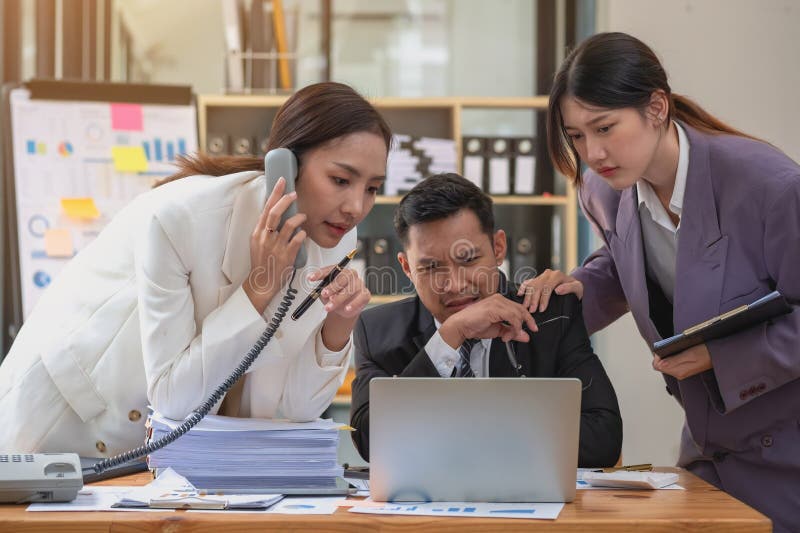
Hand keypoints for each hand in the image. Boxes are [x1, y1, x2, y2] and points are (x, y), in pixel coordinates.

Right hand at [243, 177, 306, 313]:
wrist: (262, 283)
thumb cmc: (262, 261)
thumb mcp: (258, 242)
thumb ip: (266, 228)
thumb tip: (276, 211)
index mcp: (258, 232)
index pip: (266, 208)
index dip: (275, 194)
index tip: (282, 182)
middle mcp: (266, 237)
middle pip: (275, 213)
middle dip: (286, 200)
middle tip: (294, 194)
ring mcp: (276, 246)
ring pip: (289, 225)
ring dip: (299, 218)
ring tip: (303, 217)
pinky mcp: (286, 256)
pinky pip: (297, 240)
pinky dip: (302, 235)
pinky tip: (304, 234)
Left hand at [315, 267, 370, 350]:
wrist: (344, 308)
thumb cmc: (334, 296)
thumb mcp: (324, 293)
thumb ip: (322, 290)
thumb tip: (320, 291)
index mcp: (340, 270)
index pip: (330, 269)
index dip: (320, 273)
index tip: (310, 278)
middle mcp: (351, 274)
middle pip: (342, 278)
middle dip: (332, 287)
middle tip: (323, 294)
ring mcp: (359, 284)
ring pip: (350, 289)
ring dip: (339, 299)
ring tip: (329, 307)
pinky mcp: (365, 294)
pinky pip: (361, 298)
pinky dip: (353, 304)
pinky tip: (346, 309)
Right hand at [438, 293, 538, 348]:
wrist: (461, 326)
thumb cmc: (474, 325)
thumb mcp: (497, 330)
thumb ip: (511, 331)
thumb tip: (525, 336)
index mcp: (499, 301)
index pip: (519, 308)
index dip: (528, 318)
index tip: (533, 328)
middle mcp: (499, 299)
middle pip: (521, 309)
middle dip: (526, 323)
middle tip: (525, 334)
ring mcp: (497, 302)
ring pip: (517, 314)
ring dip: (516, 329)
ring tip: (508, 337)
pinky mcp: (494, 308)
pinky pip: (512, 318)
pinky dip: (513, 328)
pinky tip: (507, 335)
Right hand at [517, 268, 583, 312]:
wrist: (574, 286)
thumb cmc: (576, 289)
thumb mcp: (578, 288)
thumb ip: (569, 288)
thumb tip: (558, 290)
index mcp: (557, 275)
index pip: (547, 287)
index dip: (543, 299)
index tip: (541, 309)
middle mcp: (548, 274)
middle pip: (537, 286)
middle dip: (534, 299)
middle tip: (532, 310)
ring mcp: (542, 276)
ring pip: (531, 285)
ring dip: (528, 297)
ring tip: (526, 307)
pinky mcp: (538, 279)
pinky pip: (528, 282)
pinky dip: (523, 288)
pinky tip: (520, 294)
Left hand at [652, 344, 711, 379]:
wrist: (718, 355)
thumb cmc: (706, 353)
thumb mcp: (689, 354)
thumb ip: (674, 360)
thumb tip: (659, 364)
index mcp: (678, 371)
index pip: (658, 366)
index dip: (657, 356)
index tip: (662, 348)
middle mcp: (679, 374)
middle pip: (661, 365)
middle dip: (662, 355)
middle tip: (668, 347)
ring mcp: (681, 372)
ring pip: (666, 364)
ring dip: (667, 355)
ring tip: (674, 348)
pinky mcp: (684, 369)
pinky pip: (673, 363)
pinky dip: (672, 356)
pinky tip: (678, 351)